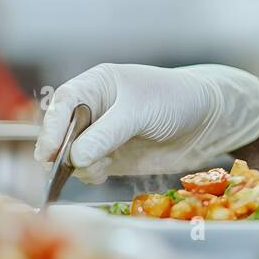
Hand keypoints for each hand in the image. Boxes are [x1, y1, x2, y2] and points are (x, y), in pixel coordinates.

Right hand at [34, 63, 258, 183]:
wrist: (209, 121)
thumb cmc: (176, 100)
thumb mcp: (140, 111)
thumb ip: (107, 133)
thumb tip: (75, 157)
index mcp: (97, 85)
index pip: (63, 103)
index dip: (51, 126)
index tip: (48, 151)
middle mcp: (94, 110)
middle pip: (60, 131)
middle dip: (60, 150)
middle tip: (66, 166)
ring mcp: (101, 135)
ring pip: (71, 154)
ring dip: (78, 165)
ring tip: (101, 166)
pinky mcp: (111, 157)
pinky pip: (88, 169)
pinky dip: (91, 173)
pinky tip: (105, 171)